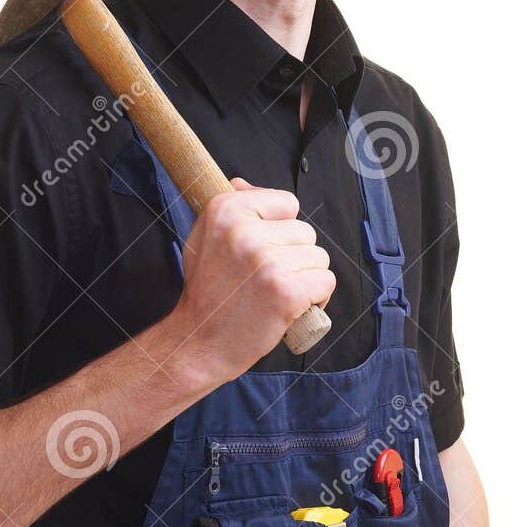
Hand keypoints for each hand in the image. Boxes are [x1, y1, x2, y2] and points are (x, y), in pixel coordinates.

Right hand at [169, 176, 334, 386]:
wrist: (200, 342)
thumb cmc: (207, 293)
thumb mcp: (204, 239)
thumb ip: (229, 209)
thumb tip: (245, 184)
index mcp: (224, 209)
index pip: (287, 203)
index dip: (281, 229)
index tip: (261, 251)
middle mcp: (244, 231)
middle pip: (306, 232)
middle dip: (295, 257)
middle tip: (266, 280)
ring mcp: (266, 261)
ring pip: (319, 258)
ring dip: (307, 278)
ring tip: (277, 294)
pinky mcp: (286, 291)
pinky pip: (325, 282)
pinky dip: (316, 298)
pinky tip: (292, 308)